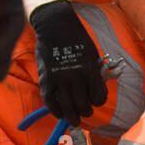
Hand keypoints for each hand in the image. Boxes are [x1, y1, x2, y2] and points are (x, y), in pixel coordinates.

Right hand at [31, 0, 106, 125]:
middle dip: (86, 111)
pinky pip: (50, 102)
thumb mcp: (93, 54)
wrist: (55, 25)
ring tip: (73, 119)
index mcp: (90, 71)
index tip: (96, 98)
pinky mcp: (46, 80)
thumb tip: (96, 90)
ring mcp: (59, 80)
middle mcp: (75, 79)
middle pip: (84, 107)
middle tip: (84, 110)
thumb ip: (95, 73)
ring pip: (68, 109)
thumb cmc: (77, 38)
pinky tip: (59, 112)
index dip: (98, 100)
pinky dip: (55, 111)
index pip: (99, 98)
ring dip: (72, 117)